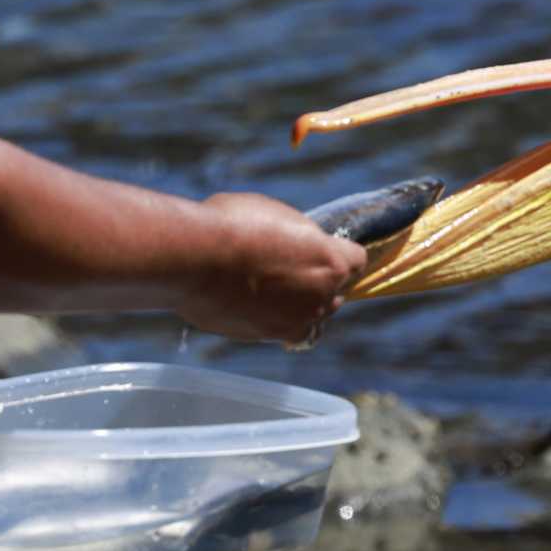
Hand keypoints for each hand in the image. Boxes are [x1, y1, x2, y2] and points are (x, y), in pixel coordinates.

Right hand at [177, 193, 367, 343]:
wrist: (194, 258)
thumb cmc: (232, 226)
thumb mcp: (274, 214)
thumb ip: (295, 235)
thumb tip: (293, 242)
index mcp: (331, 263)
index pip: (356, 260)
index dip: (339, 252)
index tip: (324, 249)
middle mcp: (320, 298)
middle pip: (335, 293)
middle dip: (320, 283)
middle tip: (293, 268)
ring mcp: (293, 323)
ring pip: (309, 318)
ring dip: (298, 306)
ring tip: (273, 290)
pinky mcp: (265, 336)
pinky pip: (279, 330)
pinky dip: (271, 319)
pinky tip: (253, 303)